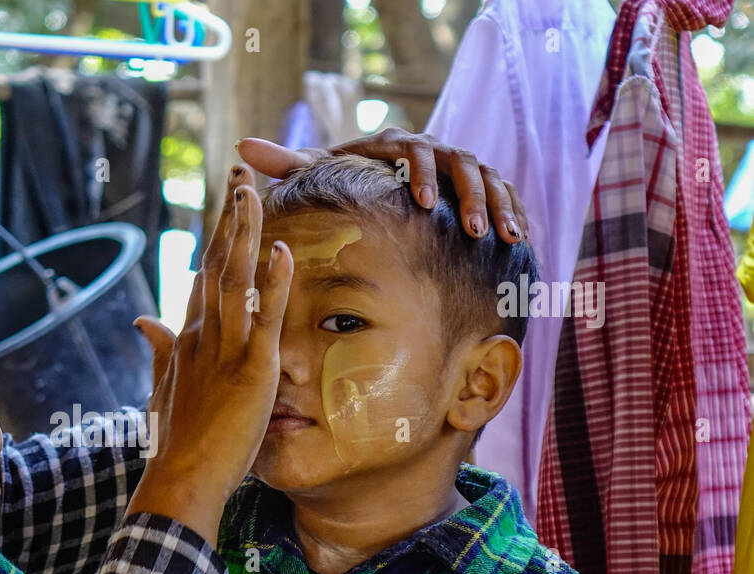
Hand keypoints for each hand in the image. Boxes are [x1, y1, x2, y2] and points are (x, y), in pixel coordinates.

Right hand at [128, 164, 292, 543]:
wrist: (179, 480)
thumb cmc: (176, 443)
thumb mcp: (165, 388)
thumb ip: (158, 351)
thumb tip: (143, 319)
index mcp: (187, 339)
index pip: (202, 276)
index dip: (215, 237)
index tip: (226, 203)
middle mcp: (201, 335)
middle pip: (216, 263)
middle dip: (229, 217)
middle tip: (242, 172)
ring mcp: (224, 349)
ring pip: (234, 278)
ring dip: (244, 231)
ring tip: (252, 189)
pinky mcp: (250, 370)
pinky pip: (264, 317)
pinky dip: (272, 282)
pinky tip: (278, 249)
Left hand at [235, 130, 528, 243]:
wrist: (384, 187)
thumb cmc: (347, 183)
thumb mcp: (319, 174)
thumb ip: (287, 164)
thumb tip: (242, 146)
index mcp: (398, 146)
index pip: (414, 150)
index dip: (419, 173)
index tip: (420, 202)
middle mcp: (436, 151)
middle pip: (461, 162)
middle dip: (467, 195)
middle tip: (468, 229)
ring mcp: (463, 167)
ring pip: (490, 177)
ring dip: (496, 206)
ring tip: (500, 237)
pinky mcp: (483, 186)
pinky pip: (507, 194)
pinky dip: (514, 212)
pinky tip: (519, 238)